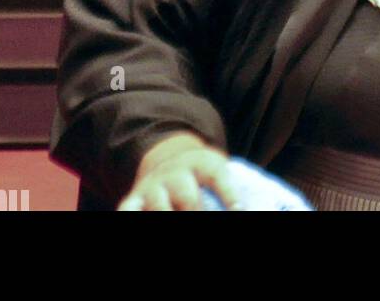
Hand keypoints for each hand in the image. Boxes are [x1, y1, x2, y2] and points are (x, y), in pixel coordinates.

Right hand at [120, 132, 239, 211]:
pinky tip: (141, 218)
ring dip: (167, 215)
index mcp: (201, 163)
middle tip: (207, 216)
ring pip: (158, 206)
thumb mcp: (216, 171)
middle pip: (186, 196)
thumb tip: (251, 206)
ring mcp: (152, 187)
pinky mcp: (133, 200)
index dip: (229, 193)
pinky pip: (129, 210)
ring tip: (180, 218)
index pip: (217, 175)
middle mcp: (175, 174)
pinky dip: (133, 215)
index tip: (238, 209)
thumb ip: (229, 189)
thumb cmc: (200, 176)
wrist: (166, 160)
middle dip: (195, 211)